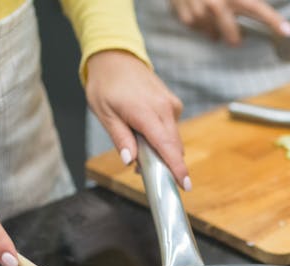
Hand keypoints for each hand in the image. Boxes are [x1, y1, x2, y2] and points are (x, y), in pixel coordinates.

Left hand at [85, 50, 189, 189]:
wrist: (117, 57)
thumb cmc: (107, 84)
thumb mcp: (104, 114)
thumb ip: (121, 138)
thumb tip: (131, 161)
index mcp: (145, 112)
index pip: (166, 146)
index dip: (176, 168)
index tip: (185, 185)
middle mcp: (164, 108)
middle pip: (173, 146)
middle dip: (165, 163)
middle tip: (144, 170)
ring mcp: (171, 105)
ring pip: (173, 139)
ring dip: (161, 150)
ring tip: (138, 146)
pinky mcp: (173, 104)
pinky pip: (171, 128)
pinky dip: (162, 137)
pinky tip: (145, 132)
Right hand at [169, 0, 289, 44]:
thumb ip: (246, 0)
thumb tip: (256, 2)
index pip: (258, 9)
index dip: (274, 21)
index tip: (288, 32)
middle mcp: (217, 3)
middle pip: (233, 35)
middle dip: (234, 38)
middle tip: (235, 36)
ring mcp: (200, 10)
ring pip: (212, 34)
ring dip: (214, 29)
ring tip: (211, 16)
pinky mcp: (184, 14)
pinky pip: (195, 28)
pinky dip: (198, 24)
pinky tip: (198, 13)